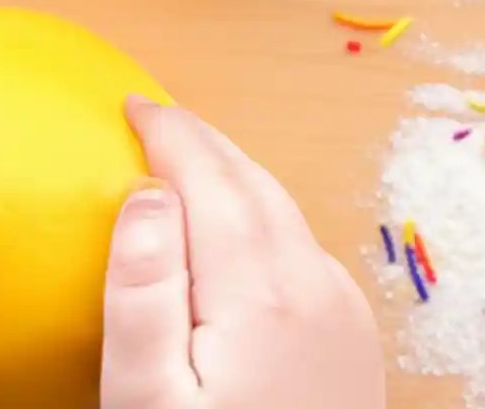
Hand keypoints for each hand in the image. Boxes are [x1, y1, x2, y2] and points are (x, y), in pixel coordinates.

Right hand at [101, 97, 383, 408]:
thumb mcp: (146, 393)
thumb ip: (142, 293)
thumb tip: (147, 193)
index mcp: (259, 290)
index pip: (211, 177)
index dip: (170, 132)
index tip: (132, 104)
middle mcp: (314, 286)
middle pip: (253, 184)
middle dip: (202, 142)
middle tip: (153, 119)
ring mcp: (342, 311)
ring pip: (281, 211)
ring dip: (232, 175)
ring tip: (184, 161)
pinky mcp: (352, 337)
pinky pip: (298, 248)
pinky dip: (257, 216)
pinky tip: (231, 232)